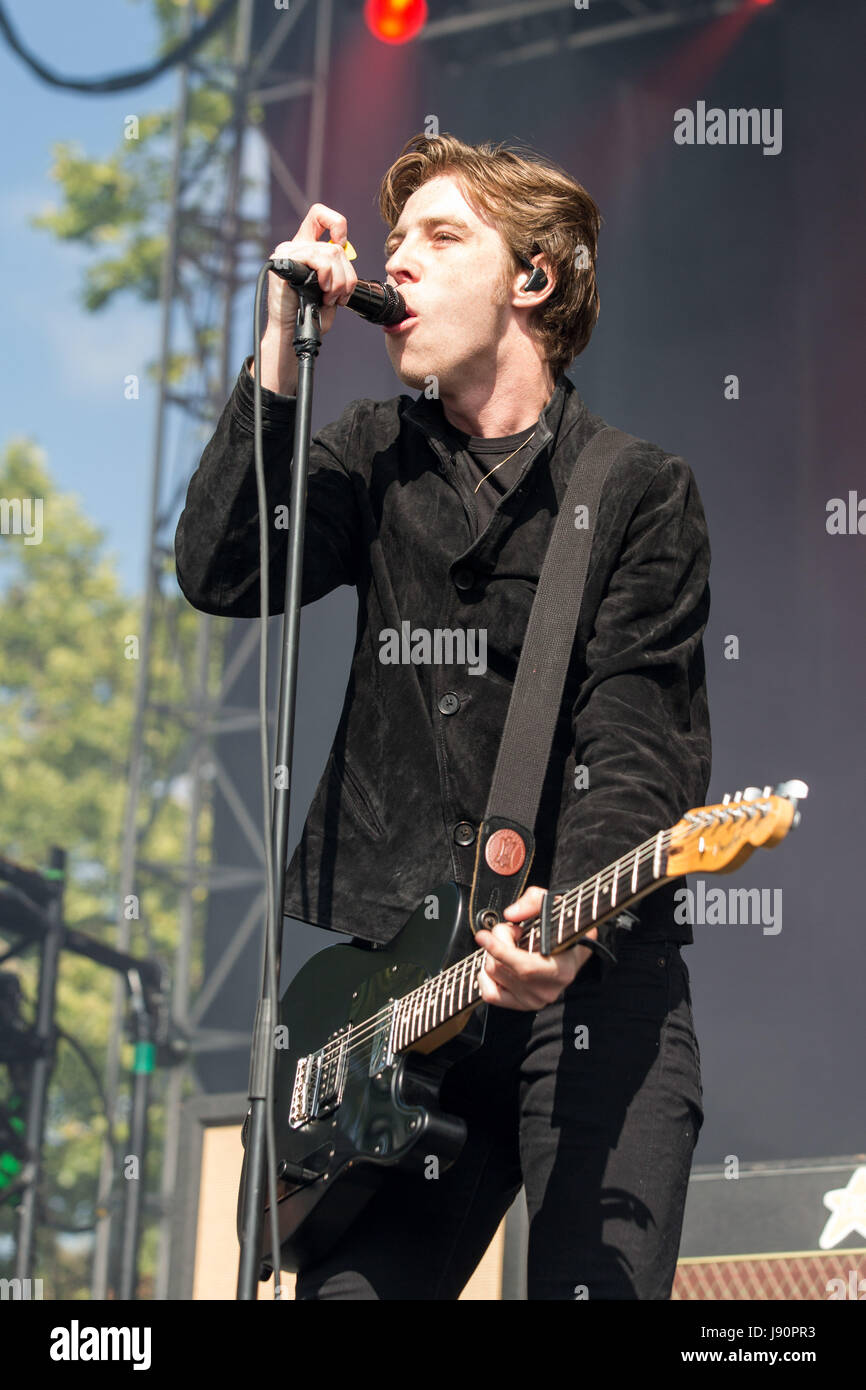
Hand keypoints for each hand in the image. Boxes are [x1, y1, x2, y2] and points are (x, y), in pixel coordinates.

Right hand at [266, 202, 358, 340]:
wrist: (292, 333)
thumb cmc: (310, 316)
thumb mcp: (330, 288)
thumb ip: (337, 268)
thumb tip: (348, 252)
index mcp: (305, 248)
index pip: (319, 215)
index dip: (337, 224)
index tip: (343, 245)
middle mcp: (294, 246)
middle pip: (334, 246)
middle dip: (346, 276)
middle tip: (339, 296)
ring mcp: (287, 252)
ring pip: (330, 253)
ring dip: (339, 281)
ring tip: (330, 298)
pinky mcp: (283, 261)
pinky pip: (316, 258)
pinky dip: (327, 276)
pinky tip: (323, 292)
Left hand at [475, 886, 597, 1011]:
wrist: (573, 948)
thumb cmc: (563, 927)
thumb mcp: (555, 904)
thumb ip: (534, 902)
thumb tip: (510, 914)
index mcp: (562, 969)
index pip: (524, 967)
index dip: (499, 950)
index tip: (483, 935)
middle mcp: (548, 989)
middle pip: (501, 966)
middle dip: (497, 942)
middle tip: (512, 931)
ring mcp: (534, 1000)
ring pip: (492, 975)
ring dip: (492, 954)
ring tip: (510, 945)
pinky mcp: (522, 1005)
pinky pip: (489, 994)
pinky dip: (485, 976)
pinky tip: (497, 963)